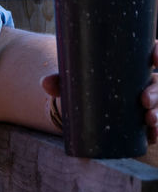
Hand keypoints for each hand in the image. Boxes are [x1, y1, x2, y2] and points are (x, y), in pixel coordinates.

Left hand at [40, 39, 157, 138]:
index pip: (153, 56)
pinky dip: (155, 132)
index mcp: (132, 68)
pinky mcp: (142, 123)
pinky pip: (155, 128)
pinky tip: (152, 135)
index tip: (155, 56)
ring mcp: (147, 104)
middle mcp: (144, 84)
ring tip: (148, 119)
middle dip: (156, 92)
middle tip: (143, 100)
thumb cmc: (84, 88)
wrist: (84, 110)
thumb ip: (60, 82)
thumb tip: (45, 83)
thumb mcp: (74, 83)